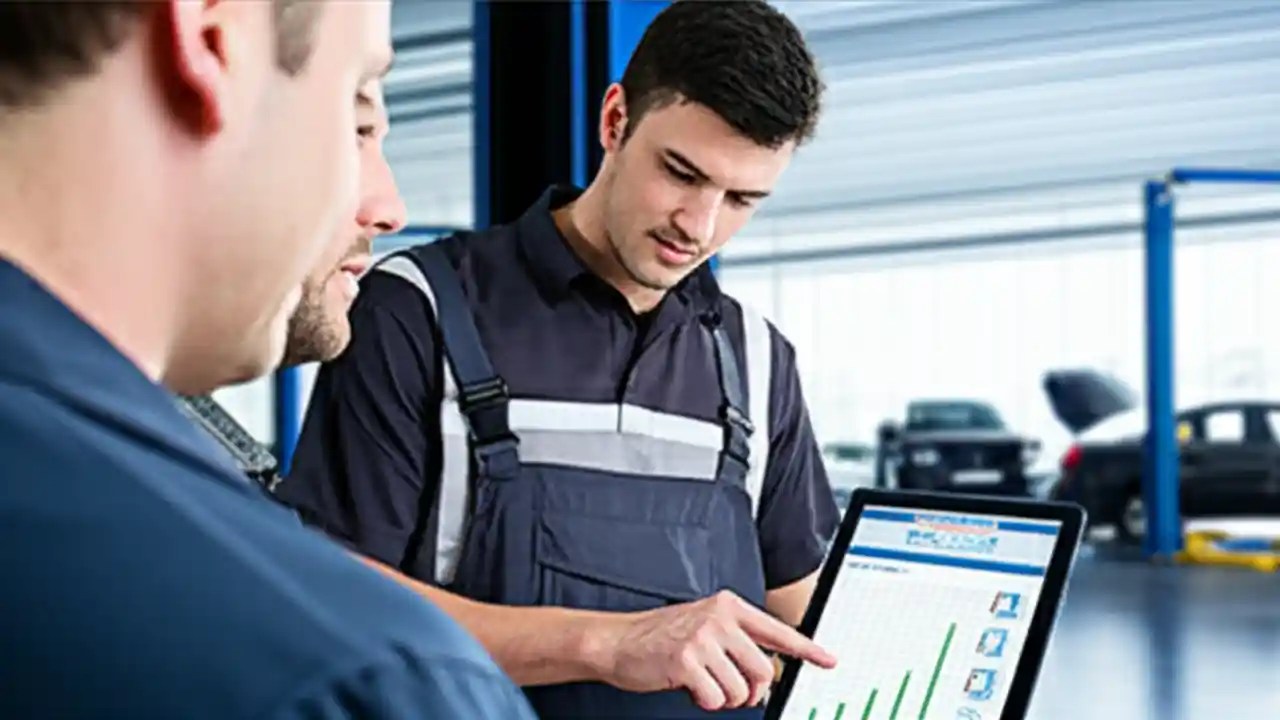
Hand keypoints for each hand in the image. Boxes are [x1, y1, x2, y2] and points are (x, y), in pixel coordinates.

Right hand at [586, 590, 836, 711]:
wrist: (618, 641)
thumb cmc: (661, 638)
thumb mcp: (704, 627)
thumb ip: (736, 644)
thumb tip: (765, 679)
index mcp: (728, 606)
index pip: (777, 631)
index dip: (807, 649)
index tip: (829, 660)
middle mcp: (719, 618)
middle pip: (762, 670)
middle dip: (750, 691)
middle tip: (730, 690)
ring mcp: (703, 638)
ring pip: (741, 689)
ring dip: (725, 698)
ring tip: (703, 684)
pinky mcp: (687, 662)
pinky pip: (716, 699)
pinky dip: (705, 702)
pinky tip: (688, 687)